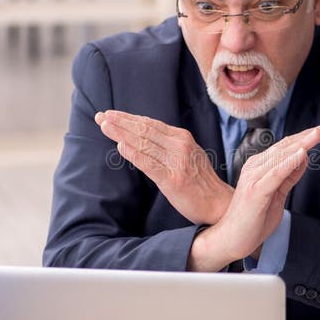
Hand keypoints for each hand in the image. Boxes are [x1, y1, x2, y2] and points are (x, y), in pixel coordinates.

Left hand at [94, 110, 232, 225]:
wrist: (219, 204)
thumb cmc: (200, 182)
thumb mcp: (187, 155)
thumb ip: (168, 145)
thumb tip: (142, 136)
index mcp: (182, 138)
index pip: (150, 124)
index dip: (128, 118)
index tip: (110, 114)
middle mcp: (180, 145)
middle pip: (144, 130)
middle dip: (120, 122)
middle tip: (100, 116)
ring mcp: (177, 162)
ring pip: (144, 143)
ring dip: (122, 133)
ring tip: (104, 126)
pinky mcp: (173, 179)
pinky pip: (150, 164)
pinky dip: (134, 154)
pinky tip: (120, 147)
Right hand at [188, 124, 319, 270]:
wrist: (231, 239)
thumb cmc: (253, 220)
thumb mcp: (277, 194)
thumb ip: (288, 176)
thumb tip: (303, 157)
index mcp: (259, 167)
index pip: (284, 147)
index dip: (304, 137)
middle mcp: (255, 168)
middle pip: (285, 147)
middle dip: (307, 136)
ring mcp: (254, 178)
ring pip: (282, 156)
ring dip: (302, 143)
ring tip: (318, 134)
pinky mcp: (255, 191)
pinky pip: (276, 173)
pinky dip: (290, 162)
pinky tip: (302, 152)